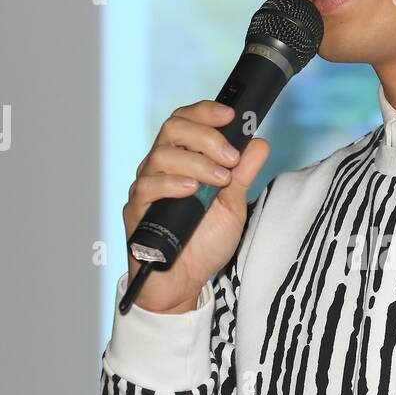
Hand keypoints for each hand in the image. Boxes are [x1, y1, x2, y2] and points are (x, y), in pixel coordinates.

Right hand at [123, 99, 270, 312]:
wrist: (185, 282)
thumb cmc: (204, 243)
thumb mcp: (233, 205)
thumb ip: (243, 174)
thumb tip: (259, 142)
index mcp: (183, 158)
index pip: (187, 120)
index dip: (206, 111)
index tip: (231, 116)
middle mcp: (161, 167)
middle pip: (173, 128)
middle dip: (207, 136)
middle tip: (231, 157)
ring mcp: (146, 187)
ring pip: (162, 154)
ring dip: (197, 162)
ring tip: (220, 180)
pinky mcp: (136, 210)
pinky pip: (148, 186)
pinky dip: (172, 184)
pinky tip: (192, 190)